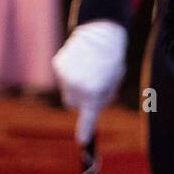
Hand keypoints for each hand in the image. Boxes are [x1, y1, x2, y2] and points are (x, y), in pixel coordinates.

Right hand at [52, 21, 127, 143]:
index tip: (83, 141)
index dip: (86, 129)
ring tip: (87, 67)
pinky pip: (63, 77)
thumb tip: (90, 107)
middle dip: (80, 98)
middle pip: (73, 104)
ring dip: (75, 84)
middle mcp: (78, 85)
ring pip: (67, 90)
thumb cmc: (111, 58)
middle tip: (92, 83)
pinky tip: (80, 60)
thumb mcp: (114, 80)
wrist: (102, 32)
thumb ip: (102, 96)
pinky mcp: (58, 64)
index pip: (89, 115)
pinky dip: (69, 72)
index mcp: (95, 90)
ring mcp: (66, 75)